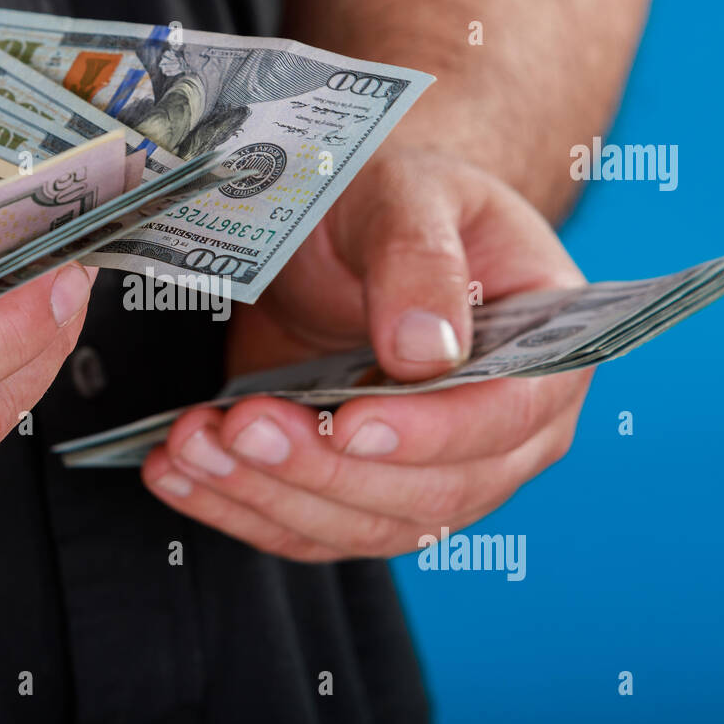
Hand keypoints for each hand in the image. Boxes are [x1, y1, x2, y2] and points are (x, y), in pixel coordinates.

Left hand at [141, 147, 591, 559]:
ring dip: (269, 496)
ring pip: (361, 525)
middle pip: (430, 494)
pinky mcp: (359, 490)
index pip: (504, 418)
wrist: (346, 229)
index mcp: (543, 353)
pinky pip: (308, 528)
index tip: (351, 424)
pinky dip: (239, 509)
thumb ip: (420, 261)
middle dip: (324, 470)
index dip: (429, 434)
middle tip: (242, 427)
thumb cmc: (395, 202)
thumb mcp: (408, 196)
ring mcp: (430, 472)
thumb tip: (426, 352)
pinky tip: (181, 475)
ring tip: (194, 445)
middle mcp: (500, 432)